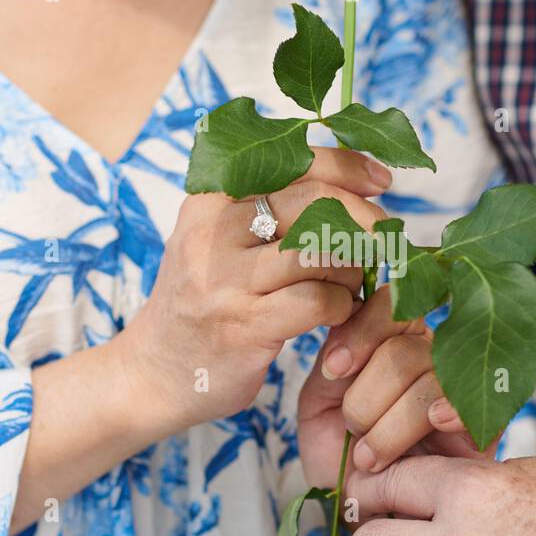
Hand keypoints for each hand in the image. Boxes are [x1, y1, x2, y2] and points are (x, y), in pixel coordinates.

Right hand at [118, 148, 389, 435]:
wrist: (151, 374)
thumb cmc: (203, 303)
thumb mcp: (218, 241)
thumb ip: (268, 208)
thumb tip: (348, 180)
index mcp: (211, 199)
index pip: (292, 161)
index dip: (347, 166)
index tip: (381, 181)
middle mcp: (214, 231)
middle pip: (315, 200)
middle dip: (365, 218)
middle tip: (385, 241)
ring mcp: (227, 279)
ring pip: (321, 249)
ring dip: (354, 267)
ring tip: (353, 283)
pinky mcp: (245, 325)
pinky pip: (319, 300)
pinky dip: (343, 306)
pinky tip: (337, 315)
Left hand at [298, 285, 497, 489]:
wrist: (362, 512)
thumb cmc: (339, 455)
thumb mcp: (319, 402)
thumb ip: (334, 357)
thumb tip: (346, 317)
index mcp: (393, 339)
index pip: (390, 305)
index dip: (360, 333)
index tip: (334, 370)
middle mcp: (431, 356)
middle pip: (404, 349)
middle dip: (366, 398)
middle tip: (352, 434)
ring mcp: (461, 388)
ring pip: (429, 380)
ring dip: (389, 426)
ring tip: (370, 459)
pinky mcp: (483, 424)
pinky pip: (471, 403)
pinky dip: (449, 411)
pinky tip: (432, 426)